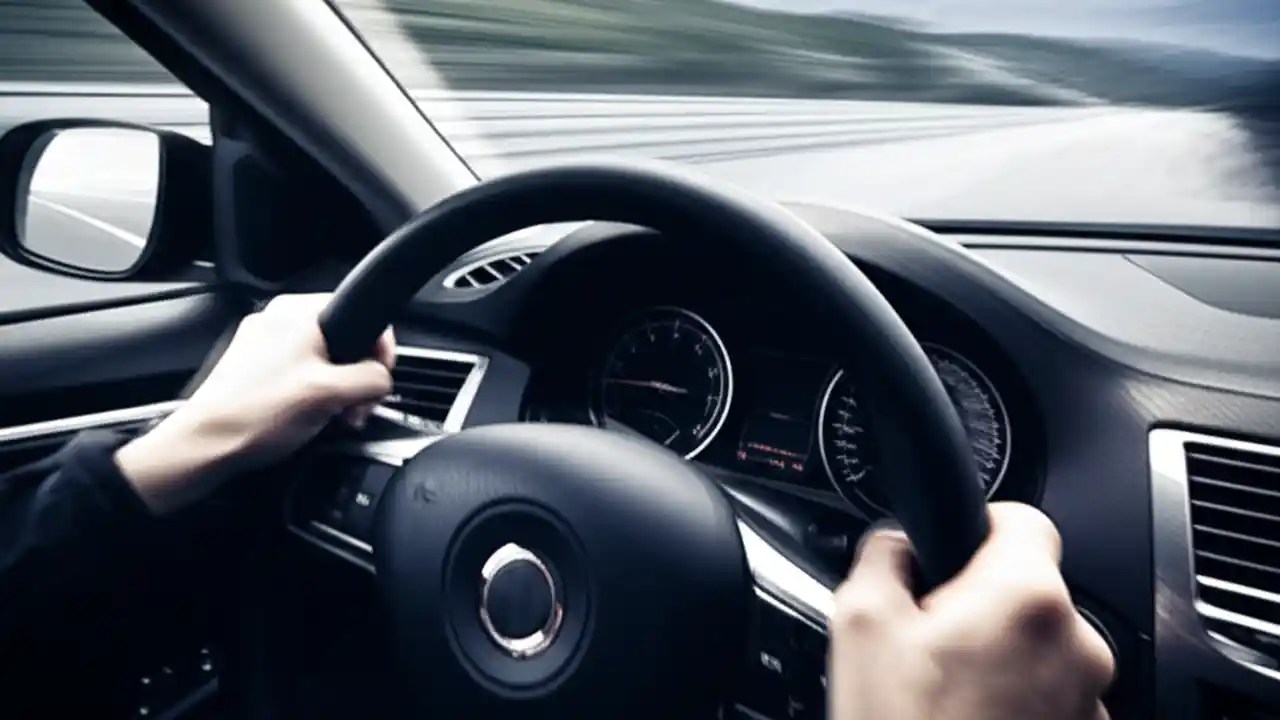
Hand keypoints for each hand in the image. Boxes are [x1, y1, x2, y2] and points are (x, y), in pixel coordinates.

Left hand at [115, 294, 394, 513]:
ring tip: (334, 418)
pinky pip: (300, 374)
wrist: (206, 445)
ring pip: (323, 360)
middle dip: (357, 378)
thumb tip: (382, 380)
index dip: (380, 350)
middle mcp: (279, 320)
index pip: (362, 313)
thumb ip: (371, 379)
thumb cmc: (257, 413)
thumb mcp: (332, 394)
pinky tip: (311, 418)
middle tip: (355, 409)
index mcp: (298, 312)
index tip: (379, 380)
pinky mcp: (254, 368)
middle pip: (344, 340)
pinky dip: (314, 395)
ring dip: (338, 391)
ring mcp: (263, 344)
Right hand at [828, 503, 1114, 719]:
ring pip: (1038, 648)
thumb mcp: (859, 624)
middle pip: (1027, 589)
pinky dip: (1012, 702)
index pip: (1021, 517)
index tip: (946, 555)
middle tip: (924, 641)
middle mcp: (1077, 645)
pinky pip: (1048, 698)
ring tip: (941, 695)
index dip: (976, 527)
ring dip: (998, 658)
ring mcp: (1088, 701)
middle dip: (977, 605)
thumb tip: (896, 541)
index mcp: (1026, 597)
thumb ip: (882, 556)